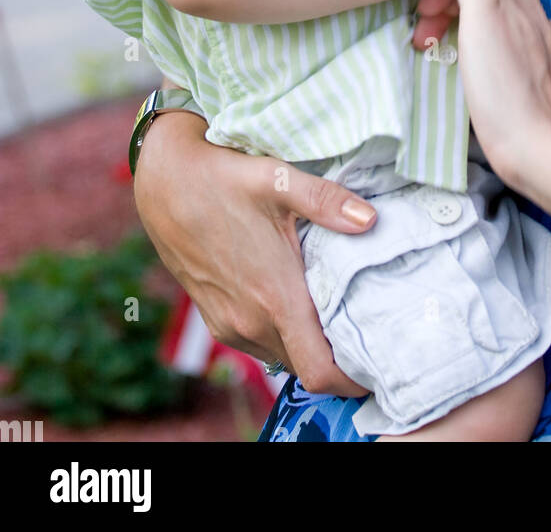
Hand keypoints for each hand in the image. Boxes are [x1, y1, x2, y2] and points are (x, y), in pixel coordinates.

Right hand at [133, 110, 376, 396]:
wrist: (165, 184)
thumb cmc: (223, 179)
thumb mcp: (279, 180)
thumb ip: (327, 202)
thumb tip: (370, 220)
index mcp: (275, 297)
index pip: (320, 371)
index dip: (351, 379)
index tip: (376, 364)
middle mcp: (252, 322)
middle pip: (306, 365)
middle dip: (337, 356)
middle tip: (365, 327)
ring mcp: (230, 325)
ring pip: (283, 355)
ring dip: (307, 344)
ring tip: (333, 311)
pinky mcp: (216, 319)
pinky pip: (259, 343)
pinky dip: (282, 334)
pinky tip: (293, 299)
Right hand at [451, 0, 550, 183]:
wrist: (546, 151)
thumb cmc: (504, 93)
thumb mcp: (481, 24)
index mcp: (519, 4)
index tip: (431, 6)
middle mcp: (539, 19)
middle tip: (433, 29)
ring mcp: (549, 49)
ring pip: (510, 18)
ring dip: (479, 24)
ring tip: (452, 48)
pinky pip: (523, 46)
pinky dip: (499, 48)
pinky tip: (487, 69)